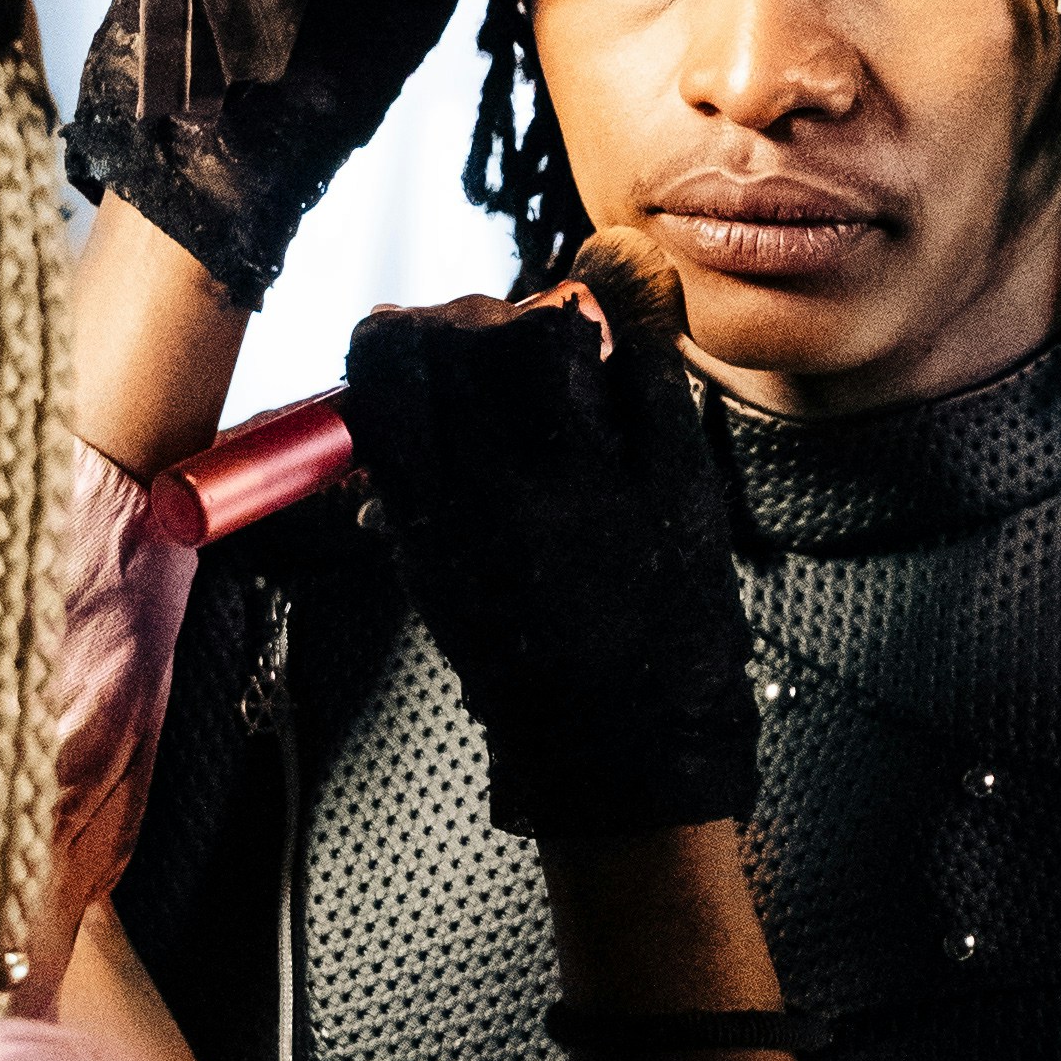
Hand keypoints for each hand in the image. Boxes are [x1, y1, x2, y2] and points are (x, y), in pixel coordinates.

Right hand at [341, 229, 764, 884]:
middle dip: (466, 323)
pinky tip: (620, 318)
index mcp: (432, 516)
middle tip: (485, 343)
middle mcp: (503, 485)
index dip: (394, 339)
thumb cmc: (529, 669)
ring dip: (539, 324)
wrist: (632, 743)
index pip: (387, 369)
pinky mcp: (673, 467)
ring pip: (545, 329)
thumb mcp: (438, 581)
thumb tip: (393, 400)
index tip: (411, 343)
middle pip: (463, 333)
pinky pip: (647, 349)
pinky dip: (630, 317)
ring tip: (553, 358)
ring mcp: (593, 472)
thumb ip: (410, 486)